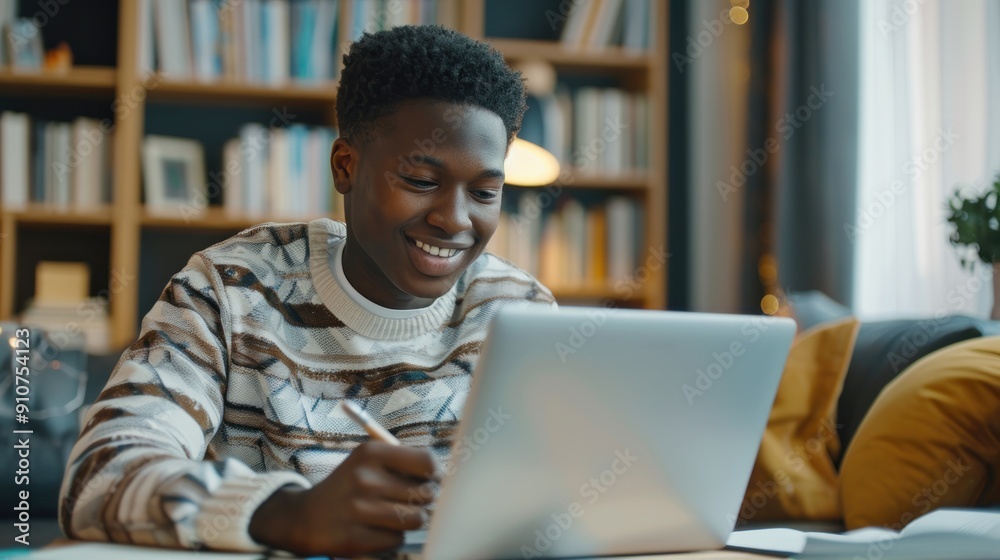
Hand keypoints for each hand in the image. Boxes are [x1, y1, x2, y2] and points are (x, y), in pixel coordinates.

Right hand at [248, 442, 440, 556]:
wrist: (306, 517)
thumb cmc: (349, 485)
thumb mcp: (368, 461)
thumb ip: (404, 463)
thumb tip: (444, 476)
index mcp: (369, 453)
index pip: (427, 462)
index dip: (435, 474)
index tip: (430, 479)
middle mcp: (364, 479)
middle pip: (426, 494)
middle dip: (423, 499)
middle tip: (409, 499)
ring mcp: (359, 510)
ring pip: (416, 519)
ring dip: (410, 519)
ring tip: (394, 514)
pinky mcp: (356, 538)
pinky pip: (398, 539)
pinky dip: (393, 536)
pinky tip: (376, 528)